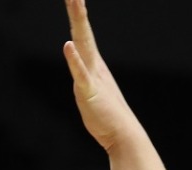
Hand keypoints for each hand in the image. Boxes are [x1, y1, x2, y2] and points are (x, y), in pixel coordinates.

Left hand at [62, 0, 142, 151]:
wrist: (123, 135)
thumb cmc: (108, 117)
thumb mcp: (92, 94)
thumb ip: (85, 80)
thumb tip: (81, 74)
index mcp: (94, 65)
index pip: (83, 34)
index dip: (78, 15)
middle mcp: (94, 65)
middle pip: (83, 32)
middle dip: (77, 10)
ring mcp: (93, 77)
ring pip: (83, 44)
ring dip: (78, 23)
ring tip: (74, 2)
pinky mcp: (89, 92)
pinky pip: (80, 74)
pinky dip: (74, 60)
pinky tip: (68, 46)